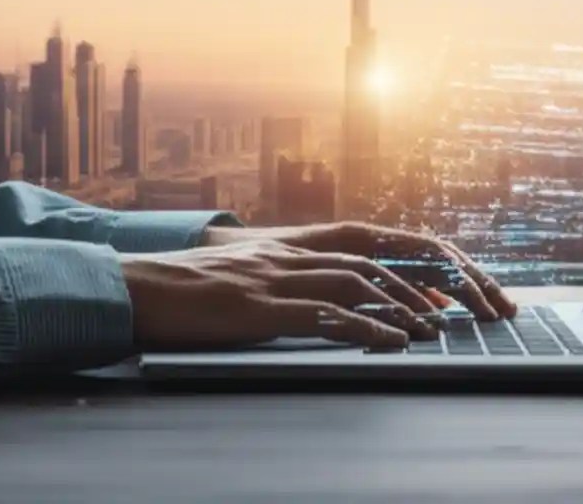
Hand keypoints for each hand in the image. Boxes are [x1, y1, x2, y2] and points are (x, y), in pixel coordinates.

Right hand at [121, 239, 441, 350]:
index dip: (402, 255)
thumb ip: (275, 273)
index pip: (360, 239)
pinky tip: (388, 343)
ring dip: (398, 307)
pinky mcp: (258, 309)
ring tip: (428, 329)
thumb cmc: (184, 287)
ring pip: (353, 282)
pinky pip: (322, 316)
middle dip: (415, 285)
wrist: (135, 287)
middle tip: (447, 310)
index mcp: (284, 244)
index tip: (434, 278)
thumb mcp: (237, 269)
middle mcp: (285, 254)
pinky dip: (364, 329)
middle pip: (368, 261)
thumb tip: (308, 290)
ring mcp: (273, 279)